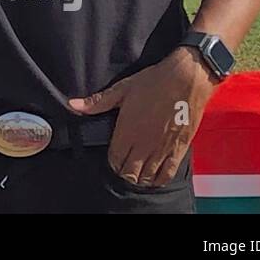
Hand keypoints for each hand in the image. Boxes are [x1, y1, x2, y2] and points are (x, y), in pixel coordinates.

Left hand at [68, 47, 218, 186]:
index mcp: (127, 131)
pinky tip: (154, 177)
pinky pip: (167, 174)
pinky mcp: (179, 150)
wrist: (186, 80)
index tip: (112, 158)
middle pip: (129, 172)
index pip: (114, 159)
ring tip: (137, 172)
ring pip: (147, 177)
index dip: (111, 162)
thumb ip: (97, 102)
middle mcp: (143, 145)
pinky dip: (158, 179)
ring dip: (140, 177)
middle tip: (123, 165)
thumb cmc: (153, 82)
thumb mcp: (122, 89)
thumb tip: (73, 105)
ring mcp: (162, 149)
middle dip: (124, 171)